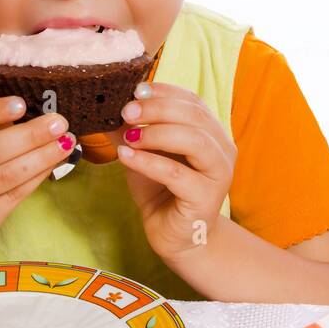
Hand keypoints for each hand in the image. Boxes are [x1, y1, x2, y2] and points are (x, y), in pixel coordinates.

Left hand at [114, 82, 235, 262]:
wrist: (174, 236)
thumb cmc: (161, 190)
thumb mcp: (144, 152)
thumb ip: (132, 129)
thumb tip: (106, 106)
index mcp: (212, 132)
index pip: (192, 101)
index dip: (164, 91)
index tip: (135, 91)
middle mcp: (222, 149)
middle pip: (194, 116)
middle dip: (157, 109)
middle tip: (126, 111)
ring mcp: (218, 174)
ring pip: (194, 141)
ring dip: (156, 133)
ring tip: (127, 137)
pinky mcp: (207, 198)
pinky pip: (177, 173)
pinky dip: (149, 162)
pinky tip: (126, 157)